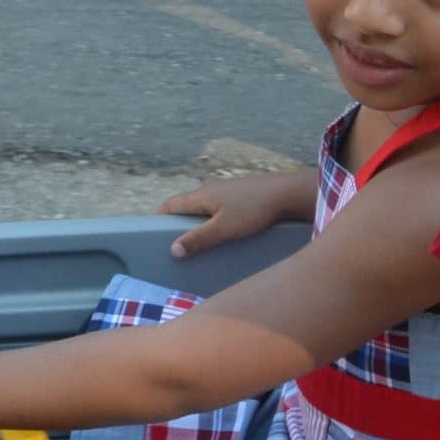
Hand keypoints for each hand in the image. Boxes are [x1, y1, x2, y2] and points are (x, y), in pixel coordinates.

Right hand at [161, 172, 300, 258]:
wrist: (288, 193)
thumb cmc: (254, 210)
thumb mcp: (224, 229)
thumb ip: (199, 239)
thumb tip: (173, 250)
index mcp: (202, 195)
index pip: (171, 205)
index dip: (159, 218)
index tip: (151, 234)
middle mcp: (211, 189)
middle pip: (186, 205)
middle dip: (177, 222)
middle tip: (174, 243)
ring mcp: (226, 191)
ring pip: (203, 206)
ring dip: (196, 221)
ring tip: (196, 241)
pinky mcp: (240, 195)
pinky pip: (217, 207)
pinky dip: (211, 219)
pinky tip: (221, 232)